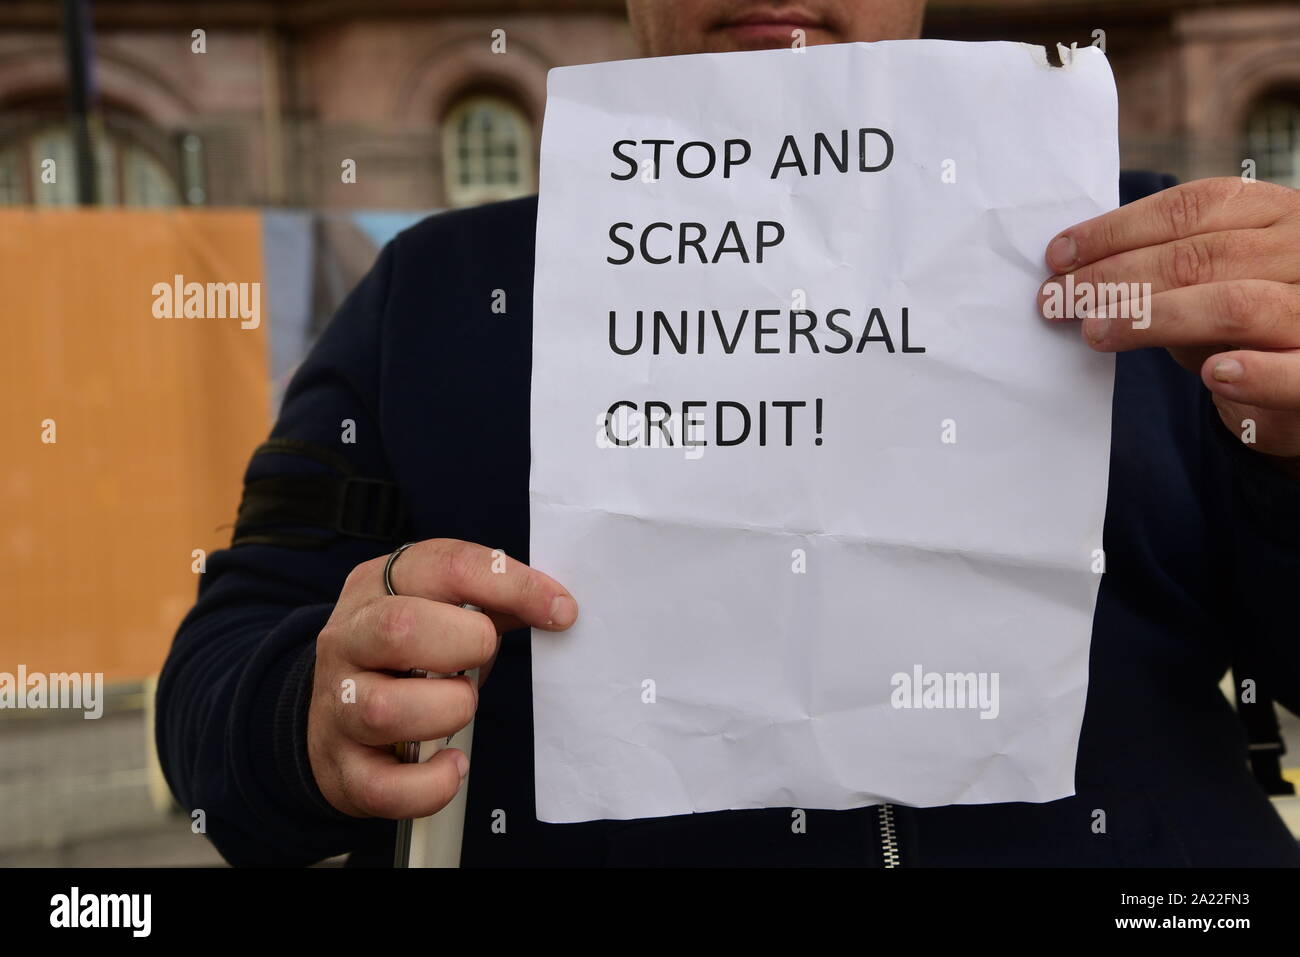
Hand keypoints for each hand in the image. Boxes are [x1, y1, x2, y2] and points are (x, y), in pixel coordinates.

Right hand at [308, 539, 577, 818]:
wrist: (334, 708)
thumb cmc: (406, 654)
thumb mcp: (440, 608)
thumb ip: (494, 601)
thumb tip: (557, 607)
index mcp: (378, 586)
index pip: (446, 566)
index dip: (512, 586)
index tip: (560, 610)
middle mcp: (348, 639)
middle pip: (399, 628)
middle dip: (465, 645)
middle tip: (481, 659)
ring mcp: (338, 705)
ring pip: (385, 709)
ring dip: (447, 711)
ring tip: (460, 708)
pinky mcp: (342, 768)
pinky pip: (382, 786)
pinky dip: (430, 783)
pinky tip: (451, 766)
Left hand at [1038, 177, 1299, 466]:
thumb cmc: (1255, 327)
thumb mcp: (1215, 283)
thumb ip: (1168, 272)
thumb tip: (1077, 276)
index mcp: (1276, 213)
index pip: (1192, 207)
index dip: (1117, 230)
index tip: (1057, 255)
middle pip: (1202, 255)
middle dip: (1116, 277)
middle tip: (1056, 300)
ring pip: (1236, 305)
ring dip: (1155, 319)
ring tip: (1096, 332)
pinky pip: (1294, 371)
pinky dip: (1254, 373)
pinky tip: (1213, 376)